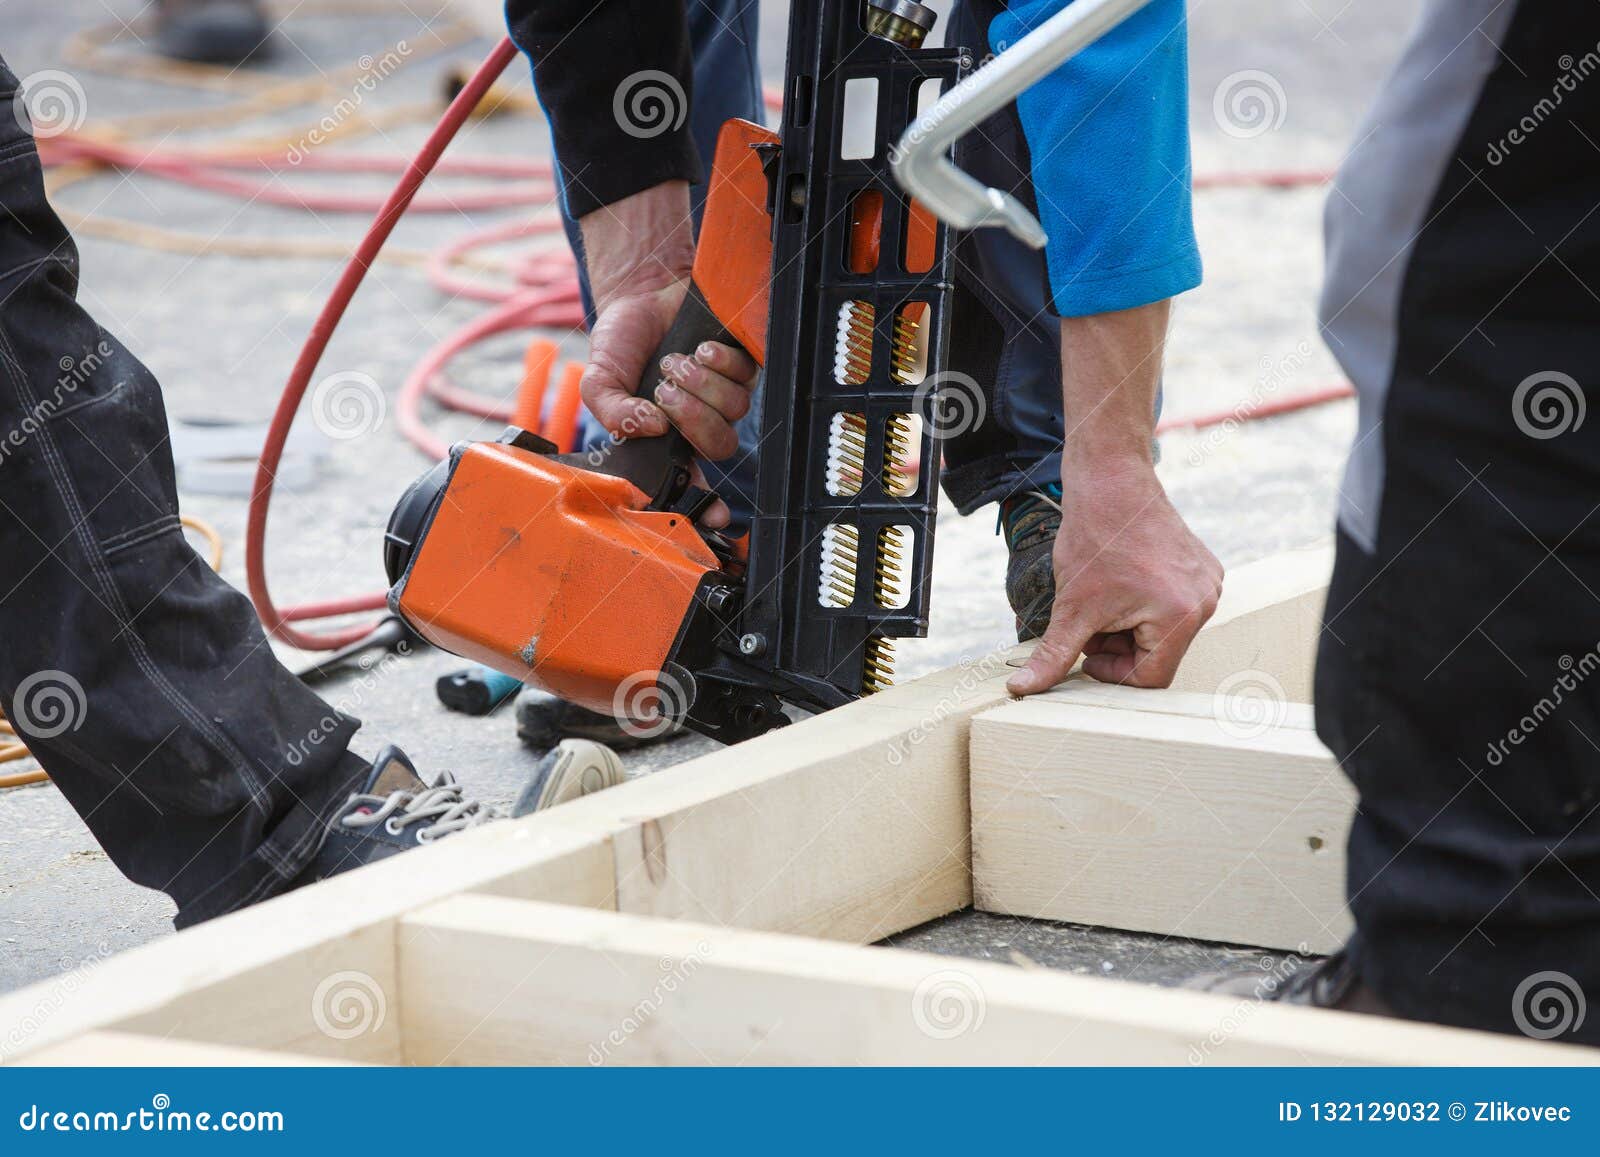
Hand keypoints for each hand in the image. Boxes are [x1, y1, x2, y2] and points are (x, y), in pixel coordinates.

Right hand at [576, 182, 759, 525]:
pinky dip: (720, 361)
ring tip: (675, 361)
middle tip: (665, 389)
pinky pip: (746, 374)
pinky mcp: (741, 364)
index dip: (709, 507)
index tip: (719, 520)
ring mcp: (724, 395)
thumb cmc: (621, 343)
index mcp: (668, 440)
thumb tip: (648, 427)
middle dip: (694, 417)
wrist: (640, 293)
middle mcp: (700, 423)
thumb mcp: (598, 379)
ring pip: (734, 409)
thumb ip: (610, 410)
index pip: (693, 484)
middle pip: (720, 444)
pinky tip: (699, 347)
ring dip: (702, 383)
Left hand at [1007, 464, 1222, 694]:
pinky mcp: (1203, 570)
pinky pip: (1173, 607)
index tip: (1086, 650)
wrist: (1111, 481)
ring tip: (1104, 597)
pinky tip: (1122, 582)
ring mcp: (1208, 584)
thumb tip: (1024, 688)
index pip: (1150, 679)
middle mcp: (1204, 603)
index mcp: (1180, 618)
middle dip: (1117, 647)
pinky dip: (1143, 606)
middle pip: (1157, 656)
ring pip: (1163, 633)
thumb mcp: (1071, 607)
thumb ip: (1054, 655)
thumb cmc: (1094, 538)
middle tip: (1090, 620)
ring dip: (1128, 627)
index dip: (1111, 673)